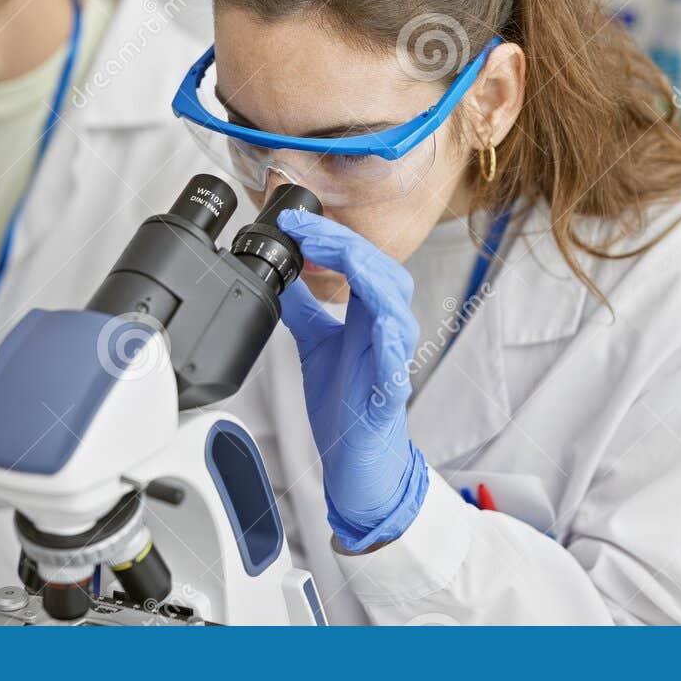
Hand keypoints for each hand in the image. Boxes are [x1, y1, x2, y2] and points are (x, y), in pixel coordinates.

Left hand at [275, 210, 428, 551]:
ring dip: (372, 280)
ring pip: (397, 309)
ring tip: (346, 260)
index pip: (359, 261)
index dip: (329, 237)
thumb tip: (282, 274)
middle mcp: (386, 331)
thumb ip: (303, 308)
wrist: (357, 458)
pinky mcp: (390, 394)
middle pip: (383, 272)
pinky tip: (380, 328)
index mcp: (369, 315)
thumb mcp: (315, 343)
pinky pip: (398, 366)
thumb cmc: (346, 402)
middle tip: (308, 232)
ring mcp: (392, 360)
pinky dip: (391, 345)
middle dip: (345, 246)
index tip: (292, 222)